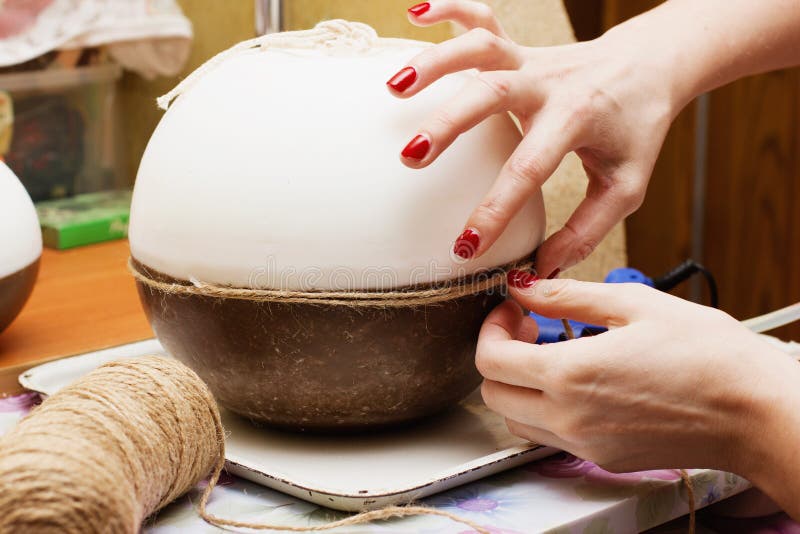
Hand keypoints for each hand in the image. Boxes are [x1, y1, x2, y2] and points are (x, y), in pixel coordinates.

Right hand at [387, 0, 678, 276]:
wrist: (652, 64)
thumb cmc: (637, 127)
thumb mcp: (625, 186)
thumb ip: (585, 231)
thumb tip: (541, 270)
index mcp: (577, 119)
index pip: (528, 168)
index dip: (493, 210)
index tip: (464, 246)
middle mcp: (549, 83)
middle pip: (493, 93)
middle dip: (448, 124)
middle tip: (410, 159)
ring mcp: (532, 58)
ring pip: (480, 45)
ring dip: (435, 62)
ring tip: (394, 88)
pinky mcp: (519, 45)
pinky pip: (481, 16)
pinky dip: (448, 8)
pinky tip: (416, 14)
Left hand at [476, 275, 799, 480]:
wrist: (756, 412)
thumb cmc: (708, 354)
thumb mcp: (634, 305)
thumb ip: (567, 296)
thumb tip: (524, 287)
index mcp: (570, 375)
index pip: (490, 359)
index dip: (491, 327)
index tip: (512, 309)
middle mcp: (568, 418)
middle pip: (492, 393)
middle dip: (498, 355)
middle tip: (527, 328)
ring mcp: (585, 445)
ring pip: (515, 420)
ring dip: (516, 386)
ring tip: (549, 354)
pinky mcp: (603, 459)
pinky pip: (549, 437)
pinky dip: (543, 410)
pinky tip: (574, 382)